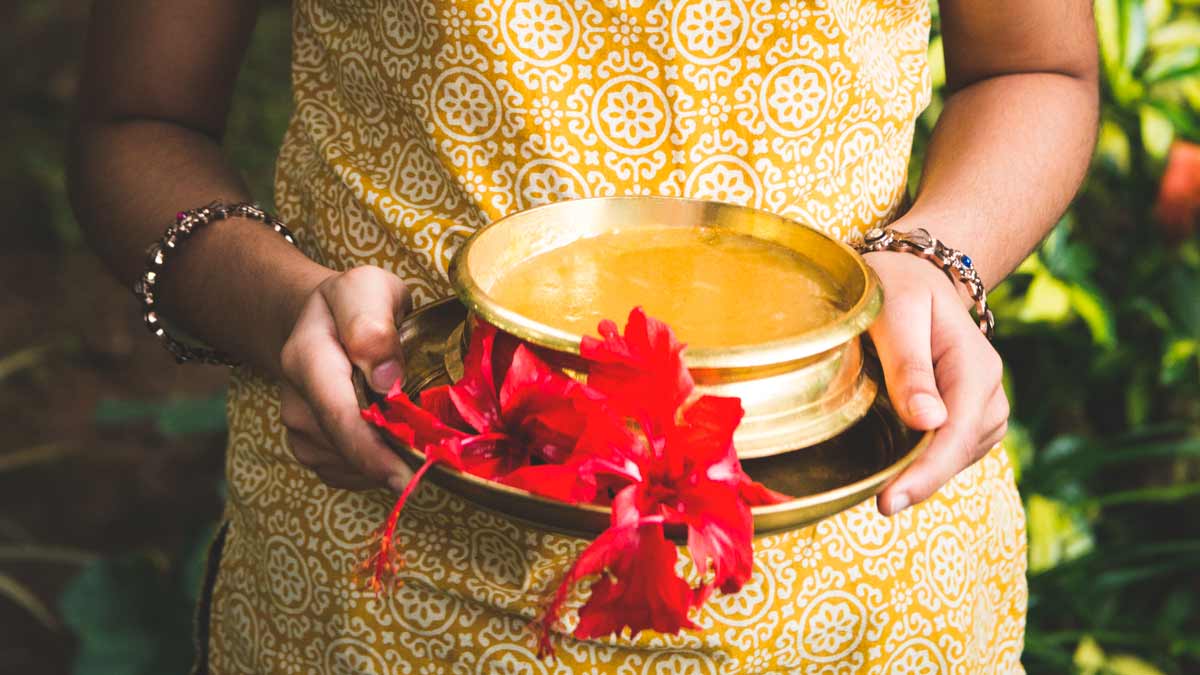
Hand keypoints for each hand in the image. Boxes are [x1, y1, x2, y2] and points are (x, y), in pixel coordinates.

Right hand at [279, 266, 414, 491]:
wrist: (320, 323)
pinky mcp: (316, 453)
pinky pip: (353, 474)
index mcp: (306, 359)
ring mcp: (303, 433)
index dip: (372, 453)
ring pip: (354, 467)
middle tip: (443, 454)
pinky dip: (382, 465)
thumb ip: (372, 325)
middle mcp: (297, 404)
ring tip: (419, 429)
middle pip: (350, 449)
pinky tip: (397, 437)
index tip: (407, 478)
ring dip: (392, 459)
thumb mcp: (366, 289)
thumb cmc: (352, 304)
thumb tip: (386, 380)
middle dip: (397, 458)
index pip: (338, 415)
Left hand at [866, 250, 1008, 515]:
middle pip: (959, 451)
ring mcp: (983, 404)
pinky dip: (926, 462)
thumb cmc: (896, 287)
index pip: (957, 431)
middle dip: (922, 482)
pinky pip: (952, 449)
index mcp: (974, 364)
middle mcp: (988, 389)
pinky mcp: (968, 415)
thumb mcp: (894, 312)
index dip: (927, 472)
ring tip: (881, 484)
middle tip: (879, 505)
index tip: (889, 502)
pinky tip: (897, 465)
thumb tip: (929, 422)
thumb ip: (909, 365)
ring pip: (958, 456)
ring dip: (923, 473)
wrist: (912, 274)